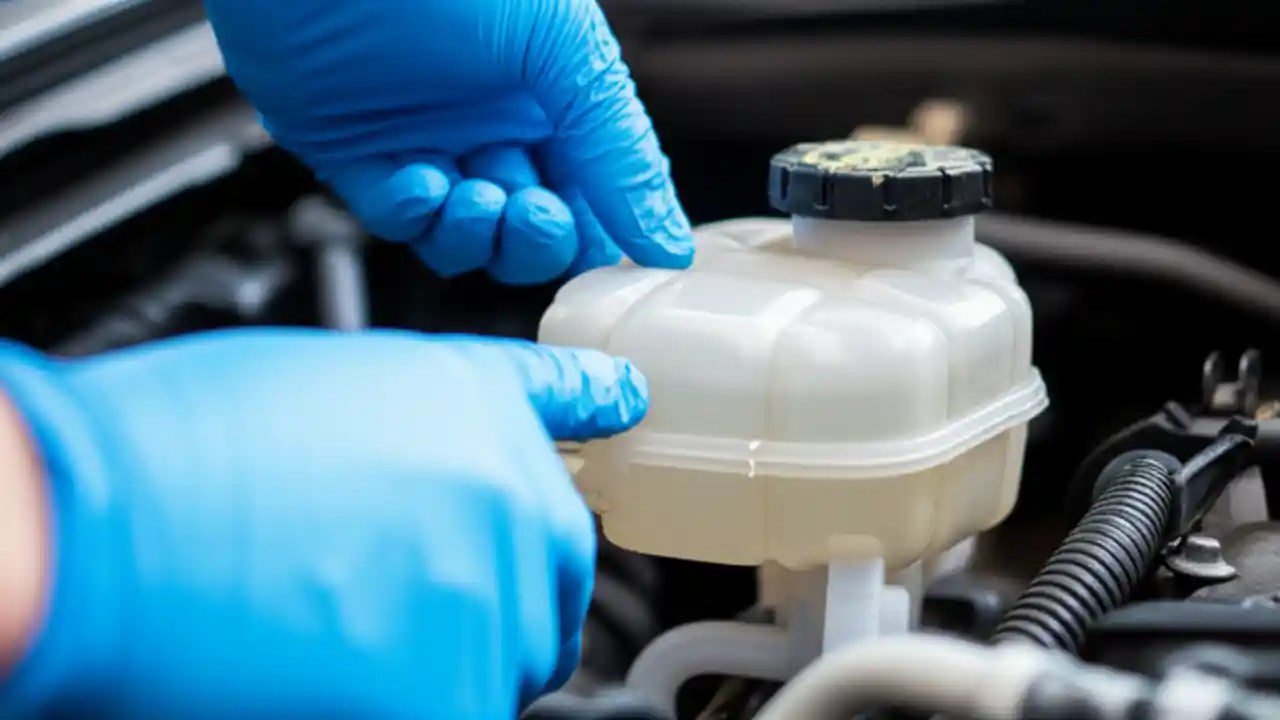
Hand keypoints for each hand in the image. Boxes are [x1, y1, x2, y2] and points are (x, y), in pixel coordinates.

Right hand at [0, 329, 646, 717]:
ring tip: (342, 634)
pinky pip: (470, 705)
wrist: (103, 530)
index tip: (624, 402)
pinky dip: (413, 699)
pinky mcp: (461, 691)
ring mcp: (498, 591)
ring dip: (454, 655)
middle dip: (498, 583)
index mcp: (470, 402)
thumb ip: (399, 429)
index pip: (565, 400)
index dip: (594, 402)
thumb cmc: (174, 455)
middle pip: (553, 562)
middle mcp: (510, 490)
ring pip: (515, 652)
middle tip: (403, 597)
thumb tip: (415, 469)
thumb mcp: (313, 388)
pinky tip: (337, 671)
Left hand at [203, 0, 693, 283]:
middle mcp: (491, 125)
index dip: (604, 232)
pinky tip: (421, 180)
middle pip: (529, 234)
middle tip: (534, 215)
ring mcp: (424, 143)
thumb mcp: (568, 54)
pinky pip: (395, 217)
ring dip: (478, 236)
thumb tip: (668, 243)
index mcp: (551, 98)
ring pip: (465, 240)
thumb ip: (620, 152)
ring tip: (477, 197)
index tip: (617, 259)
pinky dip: (414, 214)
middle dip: (539, 241)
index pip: (593, 195)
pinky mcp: (355, 156)